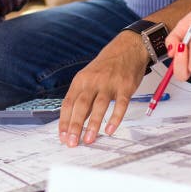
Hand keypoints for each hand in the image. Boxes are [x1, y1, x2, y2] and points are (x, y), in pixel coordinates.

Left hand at [58, 31, 147, 146]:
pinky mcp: (125, 86)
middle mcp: (93, 81)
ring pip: (99, 106)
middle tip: (72, 143)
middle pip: (81, 105)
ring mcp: (109, 83)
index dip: (64, 121)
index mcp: (80, 80)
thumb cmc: (106, 66)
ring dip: (93, 124)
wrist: (128, 48)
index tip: (63, 137)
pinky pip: (120, 104)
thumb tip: (73, 122)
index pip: (68, 103)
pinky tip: (109, 130)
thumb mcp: (89, 77)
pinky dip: (115, 118)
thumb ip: (82, 97)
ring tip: (88, 140)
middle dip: (75, 125)